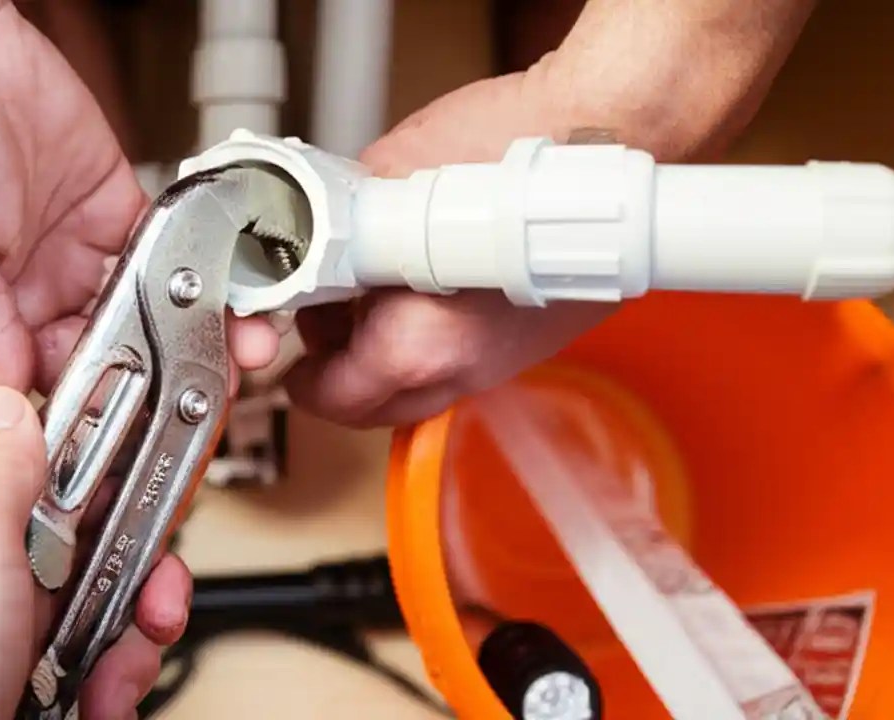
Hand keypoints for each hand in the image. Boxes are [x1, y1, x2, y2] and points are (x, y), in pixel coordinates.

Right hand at [0, 0, 276, 391]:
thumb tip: (12, 399)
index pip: (59, 377)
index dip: (106, 403)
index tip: (155, 422)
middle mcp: (41, 284)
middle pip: (117, 346)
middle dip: (170, 370)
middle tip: (219, 387)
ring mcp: (82, 245)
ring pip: (150, 301)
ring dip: (196, 324)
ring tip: (237, 343)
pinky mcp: (114, 201)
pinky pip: (165, 241)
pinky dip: (197, 263)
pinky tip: (223, 286)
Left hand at [0, 387, 181, 719]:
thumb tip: (7, 402)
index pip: (64, 481)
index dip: (124, 488)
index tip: (166, 497)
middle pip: (102, 560)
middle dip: (138, 587)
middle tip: (142, 608)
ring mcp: (3, 654)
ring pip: (108, 631)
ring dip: (125, 657)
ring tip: (99, 686)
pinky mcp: (24, 703)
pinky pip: (96, 688)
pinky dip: (108, 702)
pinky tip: (89, 710)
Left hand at [284, 0, 815, 427]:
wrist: (605, 138)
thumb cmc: (509, 150)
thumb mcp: (385, 180)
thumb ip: (339, 228)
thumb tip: (317, 238)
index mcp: (416, 345)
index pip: (328, 396)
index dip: (296, 373)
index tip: (288, 357)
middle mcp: (461, 369)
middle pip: (370, 411)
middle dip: (337, 376)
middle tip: (323, 329)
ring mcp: (499, 364)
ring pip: (414, 395)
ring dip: (381, 365)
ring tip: (373, 301)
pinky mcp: (526, 346)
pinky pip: (455, 369)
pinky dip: (426, 348)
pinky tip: (424, 295)